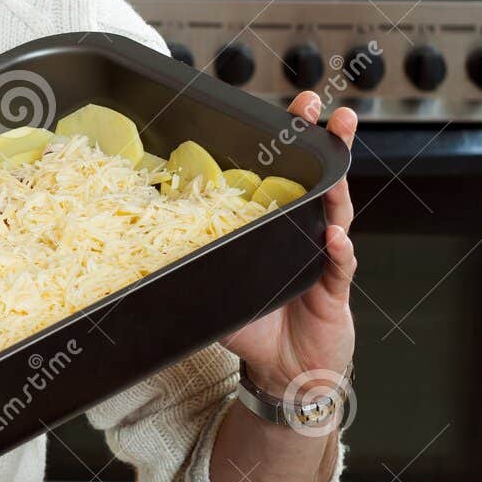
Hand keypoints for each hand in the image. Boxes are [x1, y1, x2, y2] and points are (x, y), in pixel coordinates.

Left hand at [221, 92, 357, 402]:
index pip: (282, 177)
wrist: (286, 374)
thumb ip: (192, 269)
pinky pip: (339, 265)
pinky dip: (337, 250)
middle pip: (316, 179)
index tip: (287, 111)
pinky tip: (333, 236)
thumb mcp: (215, 292)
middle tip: (317, 107)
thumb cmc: (257, 331)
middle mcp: (304, 234)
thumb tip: (143, 253)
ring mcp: (323, 257)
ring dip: (338, 178)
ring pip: (336, 210)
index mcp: (277, 229)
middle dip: (321, 139)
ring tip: (339, 141)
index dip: (286, 144)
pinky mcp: (335, 289)